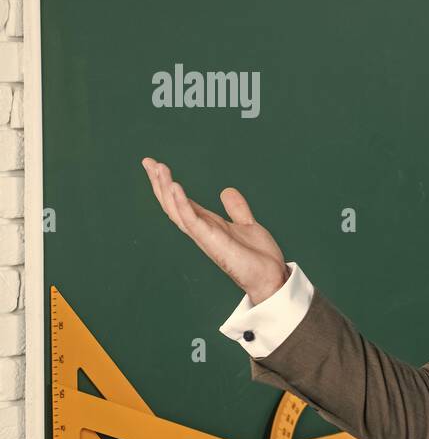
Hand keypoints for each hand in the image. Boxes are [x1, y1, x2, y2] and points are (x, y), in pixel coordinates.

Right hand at [141, 157, 289, 304]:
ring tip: (158, 167)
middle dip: (159, 183)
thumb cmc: (258, 257)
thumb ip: (236, 209)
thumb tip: (227, 190)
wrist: (271, 277)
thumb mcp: (247, 224)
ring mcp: (203, 235)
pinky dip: (182, 203)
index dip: (168, 184)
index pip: (181, 201)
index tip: (156, 165)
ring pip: (177, 209)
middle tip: (147, 161)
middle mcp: (201, 229)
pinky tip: (174, 186)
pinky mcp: (211, 241)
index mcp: (207, 224)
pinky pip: (191, 220)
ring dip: (165, 188)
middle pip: (172, 203)